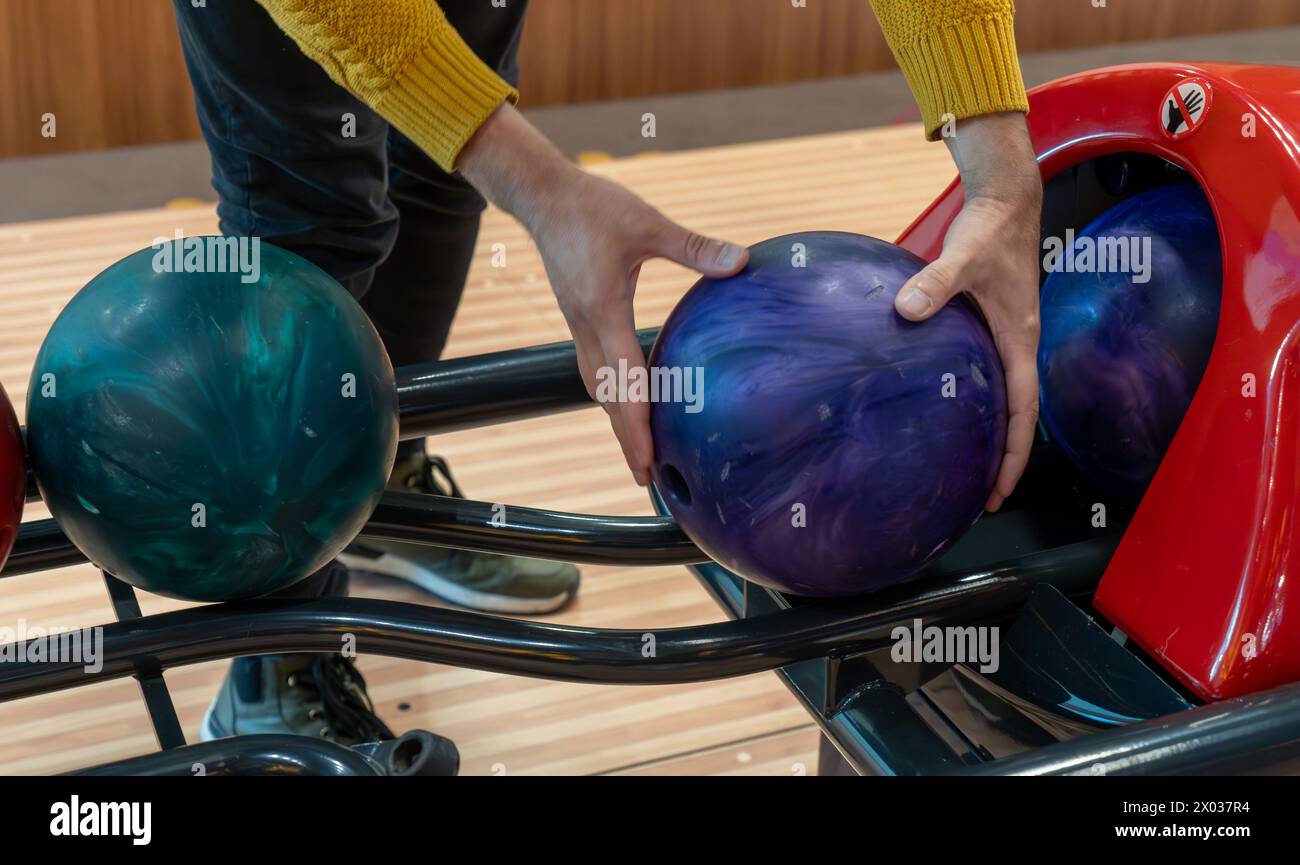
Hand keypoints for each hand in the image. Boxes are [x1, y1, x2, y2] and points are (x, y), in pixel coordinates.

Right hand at [459, 104, 748, 484]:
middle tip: (646, 480)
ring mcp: (579, 326)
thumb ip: (693, 246)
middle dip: (626, 439)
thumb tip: (740, 262)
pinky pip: (595, 369)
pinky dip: (612, 395)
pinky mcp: (580, 319)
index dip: (636, 422)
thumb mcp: (647, 222)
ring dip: (617, 422)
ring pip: (597, 387)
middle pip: (606, 397)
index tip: (649, 459)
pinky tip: (628, 404)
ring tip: (638, 456)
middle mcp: (586, 327)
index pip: (623, 379)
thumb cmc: (592, 206)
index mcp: (602, 311)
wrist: (543, 196)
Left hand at [893, 112, 1041, 510]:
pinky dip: (970, 395)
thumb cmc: (991, 227)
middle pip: (1015, 414)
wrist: (1005, 196)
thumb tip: (904, 311)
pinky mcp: (986, 320)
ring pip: (1000, 394)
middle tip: (978, 495)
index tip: (999, 492)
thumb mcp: (963, 257)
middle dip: (1001, 456)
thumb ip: (934, 284)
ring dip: (987, 430)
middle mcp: (1016, 343)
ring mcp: (1002, 333)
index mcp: (1019, 339)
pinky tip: (939, 404)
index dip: (1013, 455)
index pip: (1023, 412)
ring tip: (960, 463)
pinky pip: (982, 370)